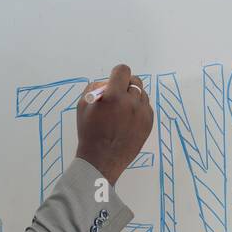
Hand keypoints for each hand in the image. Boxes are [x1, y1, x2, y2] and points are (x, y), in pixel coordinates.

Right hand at [75, 64, 153, 185]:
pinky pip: (146, 107)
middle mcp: (131, 102)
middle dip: (125, 84)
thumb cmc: (89, 133)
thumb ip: (94, 88)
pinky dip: (138, 109)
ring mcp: (142, 113)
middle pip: (135, 80)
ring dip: (132, 97)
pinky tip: (127, 121)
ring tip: (121, 111)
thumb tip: (107, 83)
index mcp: (113, 96)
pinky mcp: (149, 123)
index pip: (123, 71)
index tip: (113, 81)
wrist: (102, 160)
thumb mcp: (83, 107)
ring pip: (141, 94)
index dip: (116, 74)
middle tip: (118, 95)